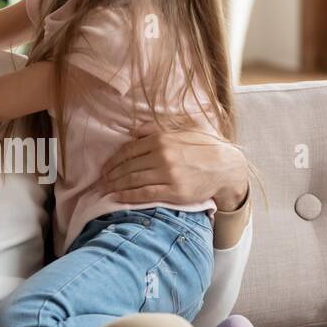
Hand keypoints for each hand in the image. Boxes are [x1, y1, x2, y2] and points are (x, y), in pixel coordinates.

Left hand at [101, 126, 248, 208]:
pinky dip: (128, 196)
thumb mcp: (182, 129)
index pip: (129, 150)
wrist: (226, 167)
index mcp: (161, 138)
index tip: (105, 167)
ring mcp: (168, 174)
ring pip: (133, 180)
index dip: (113, 160)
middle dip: (111, 174)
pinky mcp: (174, 191)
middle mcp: (162, 155)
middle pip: (128, 166)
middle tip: (101, 181)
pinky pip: (145, 194)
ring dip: (116, 185)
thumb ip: (156, 129)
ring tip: (106, 189)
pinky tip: (118, 197)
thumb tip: (134, 130)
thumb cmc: (204, 147)